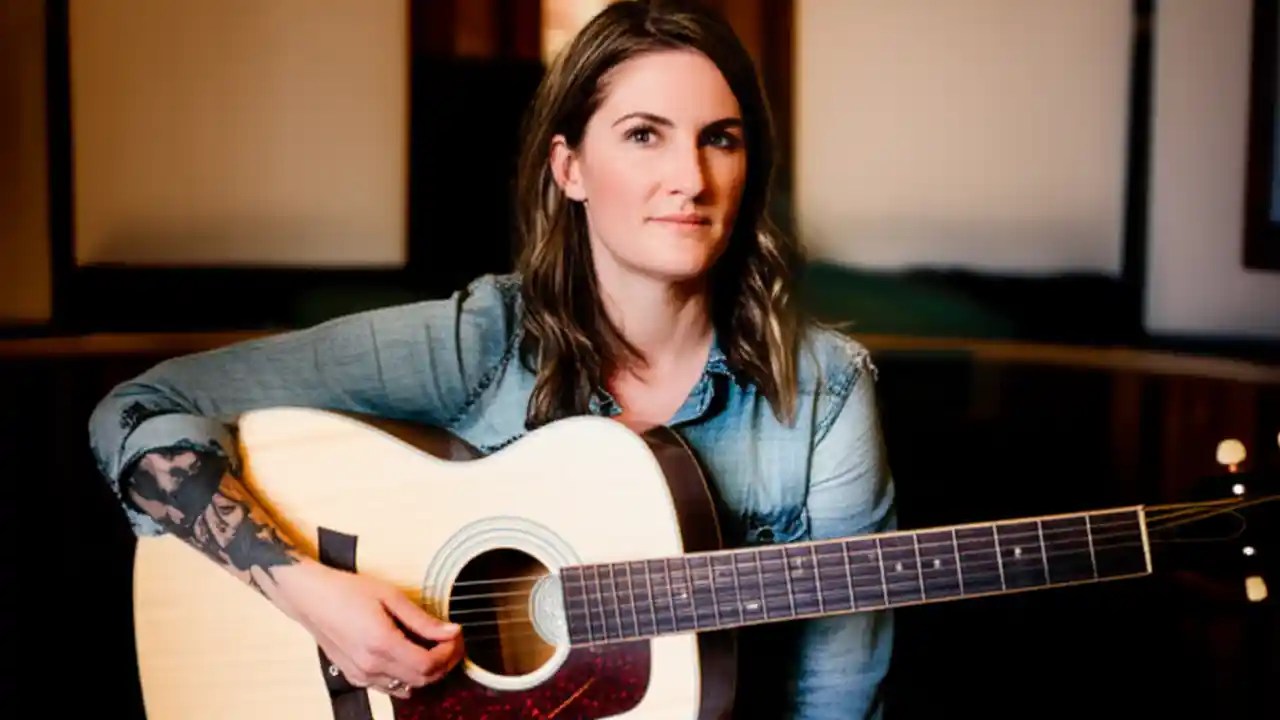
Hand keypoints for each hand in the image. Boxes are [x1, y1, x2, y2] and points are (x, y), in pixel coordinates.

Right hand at [270, 559, 464, 698]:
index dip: (450, 653)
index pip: (429, 664)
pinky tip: (411, 656)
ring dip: (427, 672)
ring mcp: (361, 674)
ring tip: (435, 648)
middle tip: (452, 643)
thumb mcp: (390, 596)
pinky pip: (390, 687)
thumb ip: (422, 620)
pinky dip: (408, 676)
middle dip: (444, 663)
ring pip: (408, 686)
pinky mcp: (355, 676)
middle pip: (422, 679)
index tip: (457, 636)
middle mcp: (371, 665)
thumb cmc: (346, 591)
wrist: (310, 598)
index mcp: (381, 644)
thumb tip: (451, 631)